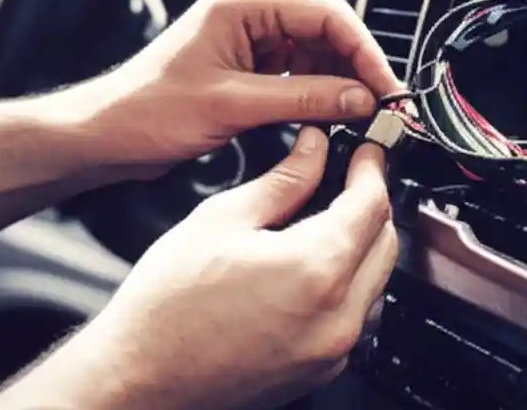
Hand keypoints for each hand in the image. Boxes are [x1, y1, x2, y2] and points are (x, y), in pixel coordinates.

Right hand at [0, 126, 398, 408]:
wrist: (142, 375)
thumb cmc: (167, 307)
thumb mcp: (221, 220)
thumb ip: (282, 181)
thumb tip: (312, 151)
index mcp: (315, 269)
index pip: (372, 204)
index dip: (370, 169)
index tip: (363, 153)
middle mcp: (337, 316)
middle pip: (384, 243)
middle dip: (369, 205)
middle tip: (345, 178)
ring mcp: (333, 349)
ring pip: (375, 281)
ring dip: (359, 246)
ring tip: (321, 221)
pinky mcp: (322, 368)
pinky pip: (354, 315)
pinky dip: (344, 284)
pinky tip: (308, 266)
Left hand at [76, 0, 402, 175]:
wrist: (108, 135)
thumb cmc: (149, 110)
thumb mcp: (234, 105)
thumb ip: (303, 99)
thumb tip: (358, 97)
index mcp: (242, 3)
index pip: (325, 11)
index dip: (363, 46)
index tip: (384, 82)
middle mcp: (248, 14)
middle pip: (325, 30)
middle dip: (355, 65)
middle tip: (382, 104)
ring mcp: (248, 41)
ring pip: (315, 54)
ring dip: (339, 82)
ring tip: (362, 115)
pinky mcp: (246, 69)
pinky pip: (296, 75)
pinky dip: (318, 95)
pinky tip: (332, 116)